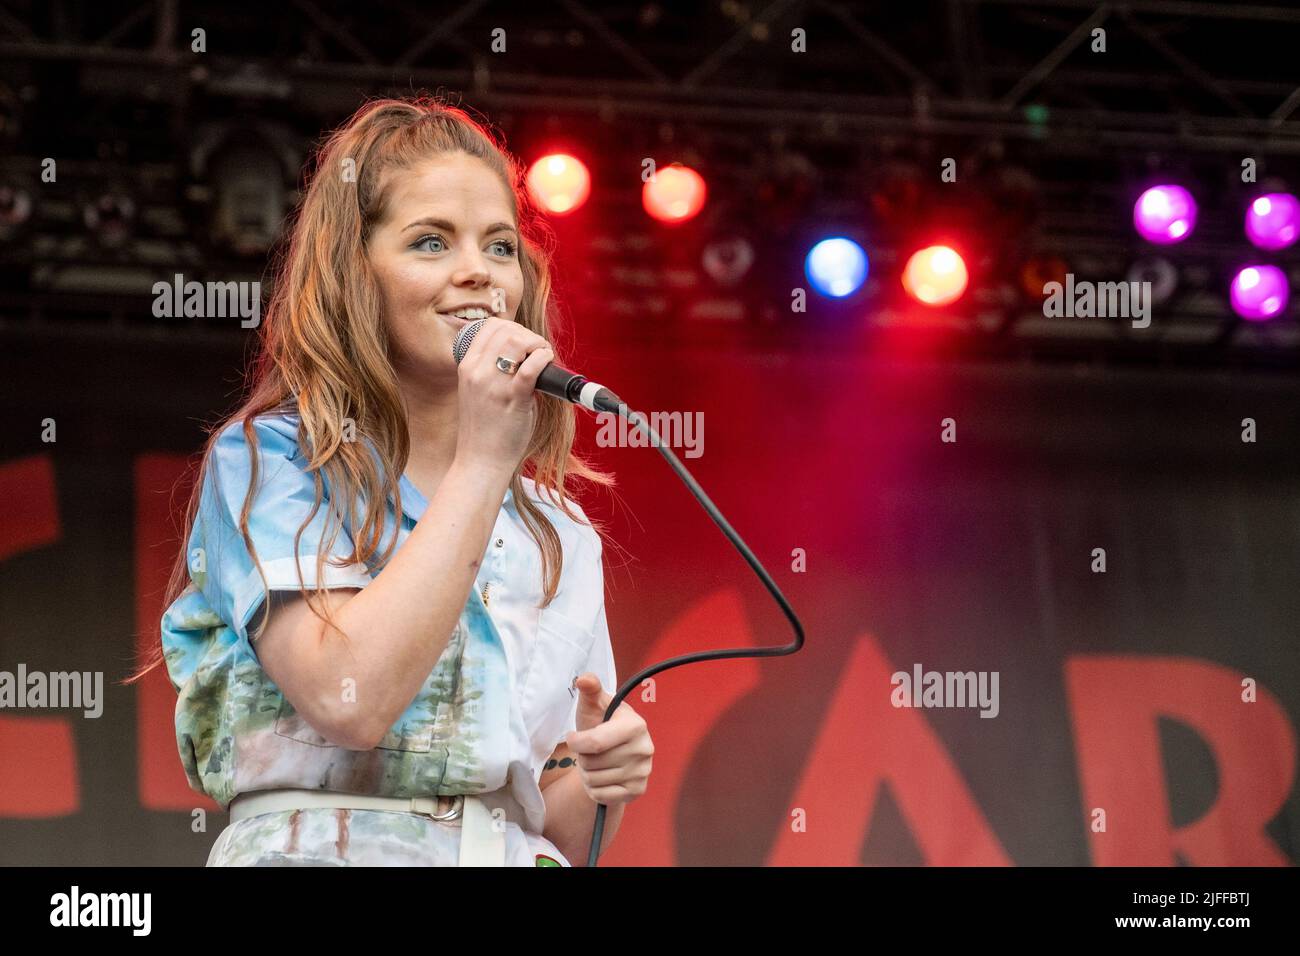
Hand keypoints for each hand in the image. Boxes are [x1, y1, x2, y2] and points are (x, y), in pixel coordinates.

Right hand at [454, 317, 554, 475]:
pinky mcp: (512, 398)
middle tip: (539, 349)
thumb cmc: (484, 430)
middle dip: (528, 334)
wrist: (480, 462)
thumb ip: (495, 372)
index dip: (513, 327)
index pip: (489, 327)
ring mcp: (493, 384)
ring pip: (516, 341)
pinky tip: (547, 362)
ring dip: (537, 344)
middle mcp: (476, 371)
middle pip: (505, 330)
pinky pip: (530, 367)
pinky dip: (543, 358)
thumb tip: (525, 357)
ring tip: (544, 356)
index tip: (525, 341)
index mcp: (467, 367)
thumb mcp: (479, 392)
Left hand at [564, 673, 652, 805]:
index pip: (594, 743)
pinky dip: (594, 789)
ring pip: (594, 780)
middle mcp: (644, 749)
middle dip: (582, 758)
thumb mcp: (594, 706)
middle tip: (589, 751)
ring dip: (587, 773)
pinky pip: (601, 795)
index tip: (572, 737)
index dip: (576, 742)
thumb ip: (590, 690)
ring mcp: (643, 771)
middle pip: (592, 763)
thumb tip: (583, 679)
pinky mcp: (638, 790)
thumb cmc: (600, 724)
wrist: (613, 752)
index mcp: (635, 725)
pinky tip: (602, 776)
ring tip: (595, 762)